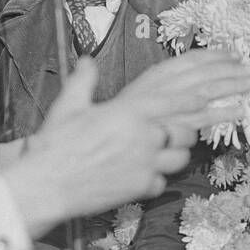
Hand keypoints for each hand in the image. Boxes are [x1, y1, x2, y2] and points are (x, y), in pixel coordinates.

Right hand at [3, 57, 247, 236]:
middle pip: (184, 131)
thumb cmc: (54, 145)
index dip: (192, 101)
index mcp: (129, 112)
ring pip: (179, 158)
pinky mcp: (142, 188)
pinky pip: (161, 182)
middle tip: (171, 135)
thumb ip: (84, 82)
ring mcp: (145, 163)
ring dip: (171, 157)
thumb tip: (87, 61)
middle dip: (184, 132)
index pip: (173, 102)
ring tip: (152, 157)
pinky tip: (135, 178)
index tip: (205, 98)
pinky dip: (152, 180)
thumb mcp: (69, 107)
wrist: (44, 185)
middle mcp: (144, 136)